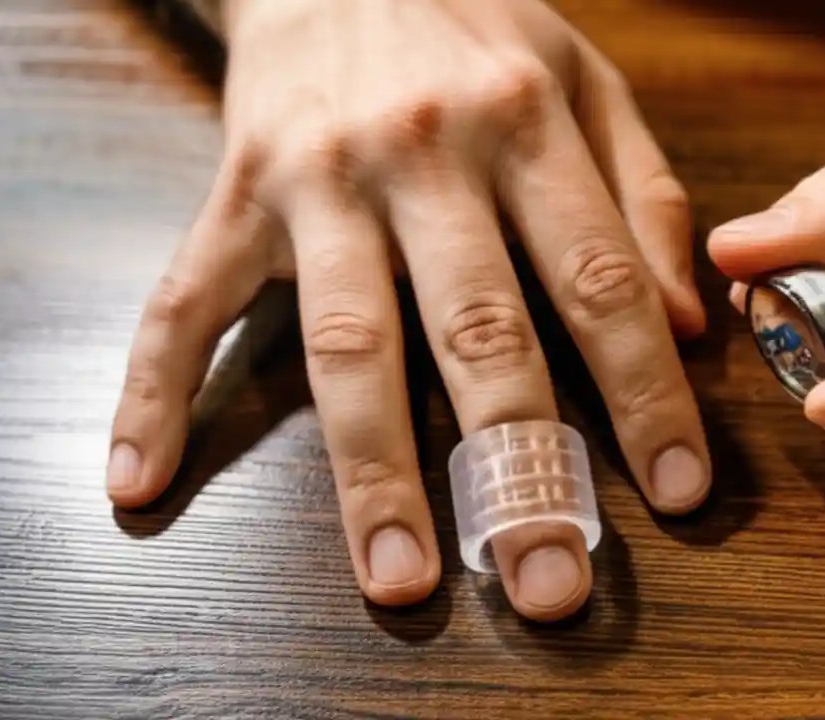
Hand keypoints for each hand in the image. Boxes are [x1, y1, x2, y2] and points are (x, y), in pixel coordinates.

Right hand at [106, 0, 711, 620]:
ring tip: (396, 577)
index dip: (645, 393)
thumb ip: (645, 197)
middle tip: (545, 580)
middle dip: (516, 464)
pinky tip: (142, 478)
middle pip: (478, 328)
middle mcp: (423, 156)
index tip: (676, 493)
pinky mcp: (235, 193)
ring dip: (371, 469)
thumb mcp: (588, 82)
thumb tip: (683, 325)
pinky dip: (154, 389)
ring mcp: (318, 180)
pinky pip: (185, 299)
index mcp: (525, 125)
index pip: (600, 281)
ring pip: (345, 340)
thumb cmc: (479, 29)